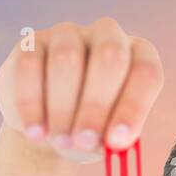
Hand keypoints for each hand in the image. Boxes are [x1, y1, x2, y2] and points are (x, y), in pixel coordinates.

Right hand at [0, 17, 162, 164]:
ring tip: (61, 142)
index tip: (117, 141)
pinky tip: (36, 132)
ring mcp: (68, 33)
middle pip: (109, 58)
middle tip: (84, 141)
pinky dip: (32, 104)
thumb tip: (111, 142)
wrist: (51, 126)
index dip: (133, 107)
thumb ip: (115, 139)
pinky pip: (29, 66)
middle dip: (96, 106)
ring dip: (63, 108)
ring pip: (66, 60)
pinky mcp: (30, 42)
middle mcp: (108, 36)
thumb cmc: (94, 130)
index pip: (146, 73)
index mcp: (139, 56)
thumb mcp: (111, 137)